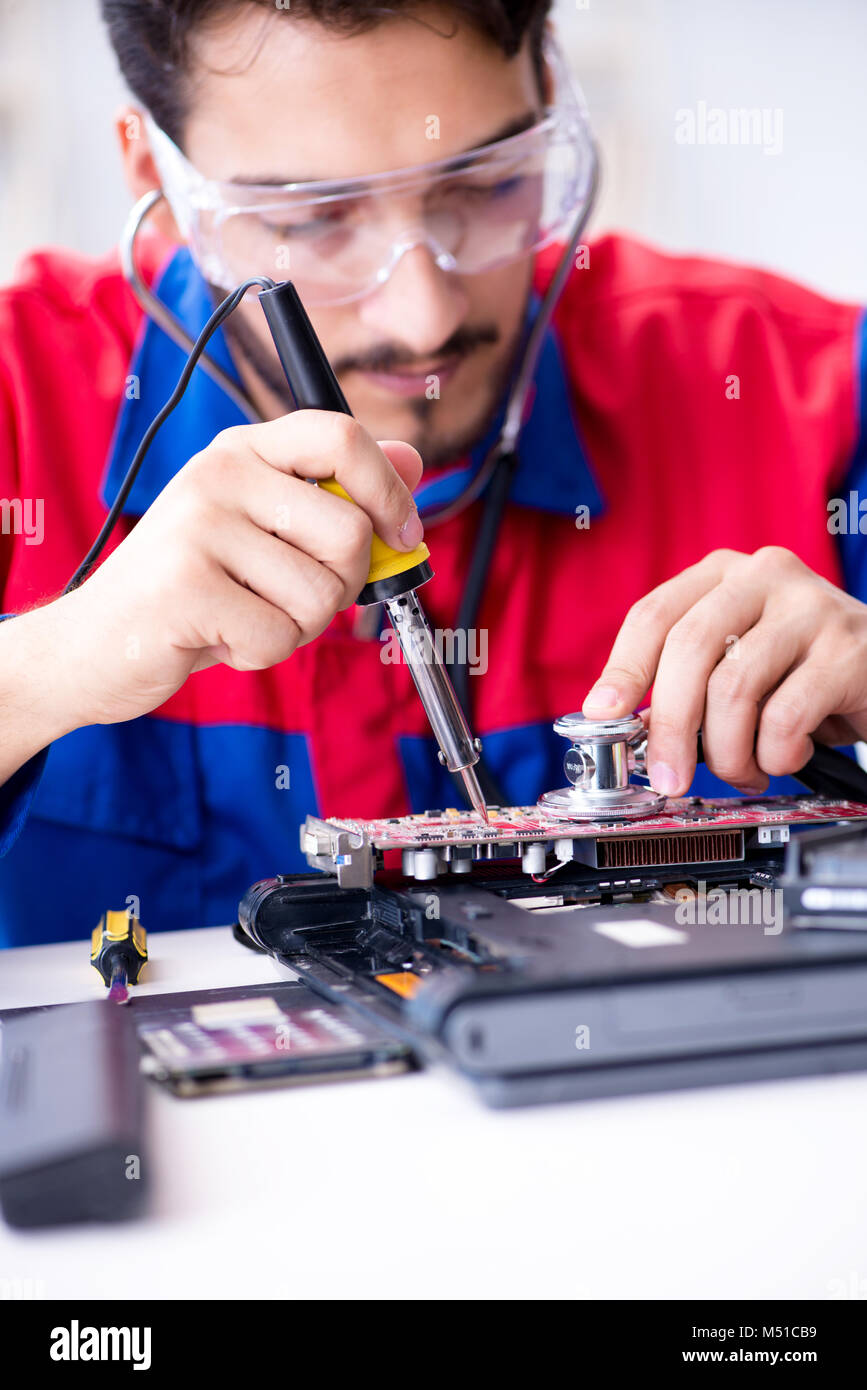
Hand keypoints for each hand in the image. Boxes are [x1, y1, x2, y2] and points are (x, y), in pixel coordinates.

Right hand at [47, 411, 422, 728]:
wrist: (94, 642)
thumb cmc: (194, 590)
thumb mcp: (266, 531)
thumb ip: (336, 495)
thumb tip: (414, 459)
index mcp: (243, 450)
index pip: (341, 436)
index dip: (390, 489)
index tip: (405, 533)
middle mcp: (219, 474)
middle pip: (351, 533)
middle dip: (342, 587)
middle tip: (289, 598)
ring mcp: (198, 526)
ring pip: (322, 595)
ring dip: (297, 627)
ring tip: (244, 615)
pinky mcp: (185, 586)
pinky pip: (279, 637)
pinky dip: (260, 653)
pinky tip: (218, 636)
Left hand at [582, 547, 866, 794]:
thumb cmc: (806, 674)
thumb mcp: (740, 668)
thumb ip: (687, 686)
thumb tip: (631, 727)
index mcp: (724, 574)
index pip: (654, 615)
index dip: (623, 669)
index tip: (602, 715)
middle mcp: (764, 576)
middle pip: (687, 649)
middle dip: (670, 726)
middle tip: (669, 777)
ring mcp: (810, 606)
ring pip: (733, 687)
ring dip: (728, 750)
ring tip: (745, 770)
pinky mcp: (848, 649)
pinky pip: (784, 717)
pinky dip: (776, 754)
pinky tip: (788, 755)